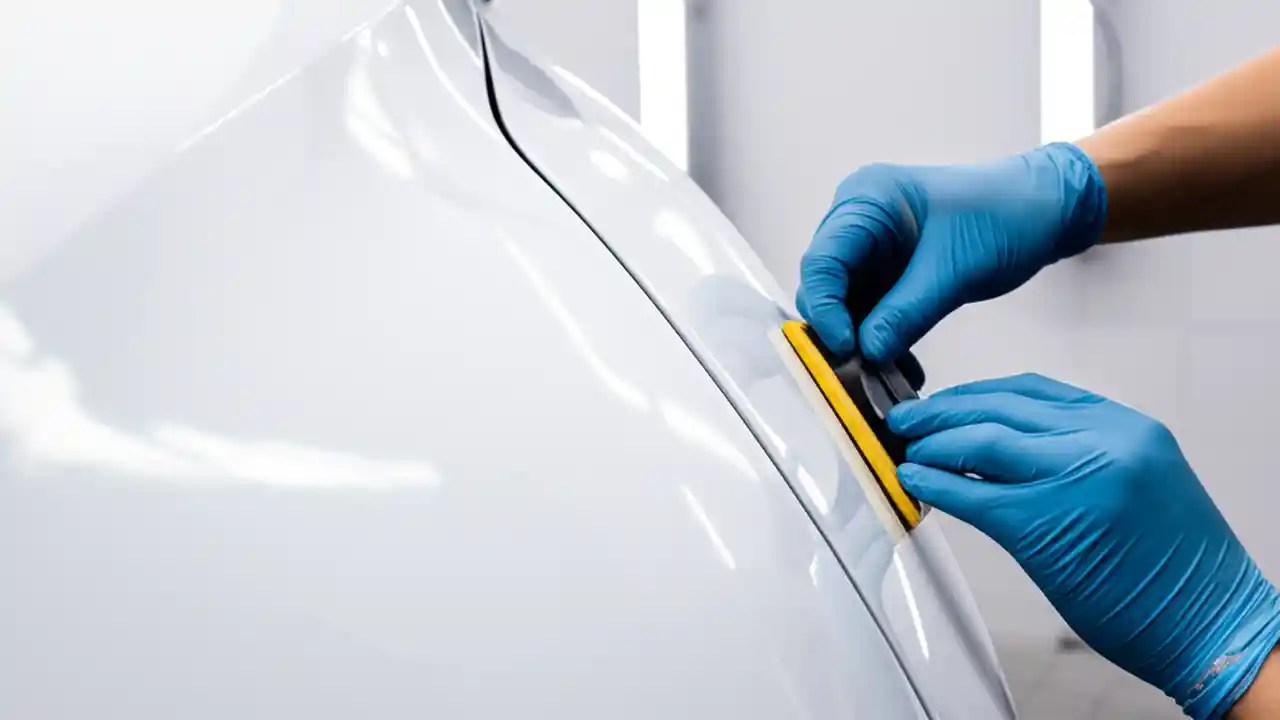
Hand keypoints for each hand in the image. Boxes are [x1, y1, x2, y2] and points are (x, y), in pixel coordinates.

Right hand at [796, 143, 1106, 363]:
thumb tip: (866, 352)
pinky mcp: (887, 276)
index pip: (822, 260)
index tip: (846, 347)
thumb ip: (906, 312)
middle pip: (825, 286)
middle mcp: (858, 223)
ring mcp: (871, 251)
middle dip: (839, 329)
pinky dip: (883, 342)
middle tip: (861, 369)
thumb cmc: (1006, 213)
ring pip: (845, 307)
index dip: (825, 308)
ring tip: (887, 377)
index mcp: (866, 200)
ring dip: (862, 343)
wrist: (1044, 211)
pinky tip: (903, 369)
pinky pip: (871, 315)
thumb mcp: (955, 268)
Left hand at [887, 374, 1279, 718]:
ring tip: (904, 447)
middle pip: (998, 407)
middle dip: (943, 410)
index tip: (946, 401)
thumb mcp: (1136, 479)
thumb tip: (997, 446)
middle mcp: (1102, 441)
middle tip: (906, 418)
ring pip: (980, 440)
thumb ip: (1077, 452)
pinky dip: (935, 484)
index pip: (1030, 390)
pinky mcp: (1045, 525)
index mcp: (1124, 426)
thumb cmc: (1170, 565)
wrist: (1212, 623)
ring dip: (932, 442)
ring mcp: (1074, 479)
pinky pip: (972, 494)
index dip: (976, 393)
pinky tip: (913, 482)